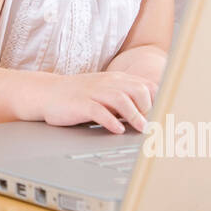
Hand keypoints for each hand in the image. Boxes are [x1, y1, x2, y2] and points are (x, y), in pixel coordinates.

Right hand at [34, 71, 156, 133]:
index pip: (145, 85)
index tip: (162, 117)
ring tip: (140, 128)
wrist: (48, 93)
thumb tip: (149, 114)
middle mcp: (107, 83)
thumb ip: (125, 98)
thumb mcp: (105, 92)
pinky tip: (117, 130)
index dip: (157, 101)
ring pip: (121, 100)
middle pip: (137, 90)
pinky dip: (111, 121)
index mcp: (116, 80)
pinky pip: (99, 111)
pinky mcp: (81, 104)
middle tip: (151, 125)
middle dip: (148, 108)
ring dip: (134, 115)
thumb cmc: (79, 96)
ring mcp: (94, 92)